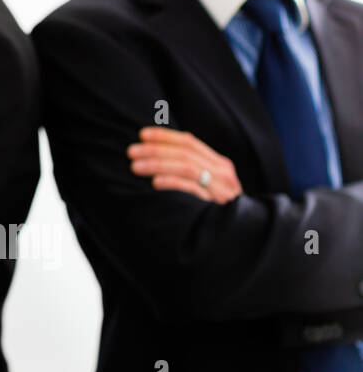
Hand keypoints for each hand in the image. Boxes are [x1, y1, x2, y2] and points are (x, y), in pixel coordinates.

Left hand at [128, 126, 242, 202]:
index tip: (142, 134)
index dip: (165, 136)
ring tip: (135, 167)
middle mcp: (222, 174)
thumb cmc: (216, 209)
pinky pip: (193, 190)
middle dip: (155, 150)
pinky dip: (173, 183)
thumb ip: (190, 168)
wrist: (239, 237)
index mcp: (219, 164)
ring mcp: (220, 190)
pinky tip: (155, 182)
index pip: (190, 142)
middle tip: (131, 152)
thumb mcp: (209, 184)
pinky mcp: (216, 207)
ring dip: (158, 164)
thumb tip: (155, 152)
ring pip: (187, 168)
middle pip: (185, 153)